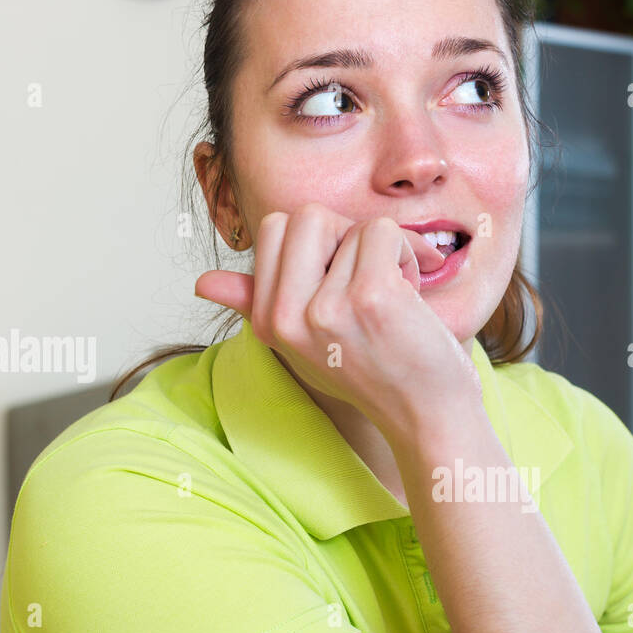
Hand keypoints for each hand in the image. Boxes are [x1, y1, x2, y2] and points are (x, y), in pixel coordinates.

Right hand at [193, 204, 482, 437]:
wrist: (429, 417)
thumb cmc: (378, 373)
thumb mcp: (308, 342)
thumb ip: (259, 303)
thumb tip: (203, 282)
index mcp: (270, 324)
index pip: (271, 230)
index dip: (320, 243)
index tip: (345, 280)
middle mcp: (288, 319)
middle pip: (302, 215)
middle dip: (346, 234)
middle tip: (372, 277)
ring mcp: (325, 309)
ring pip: (349, 224)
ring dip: (384, 250)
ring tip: (395, 295)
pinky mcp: (369, 297)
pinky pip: (382, 231)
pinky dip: (410, 251)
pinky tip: (414, 293)